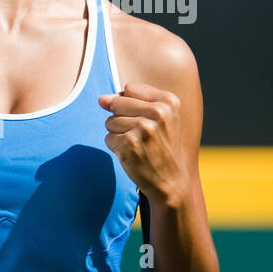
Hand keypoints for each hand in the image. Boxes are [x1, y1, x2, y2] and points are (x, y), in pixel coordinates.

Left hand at [98, 83, 187, 205]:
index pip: (129, 89)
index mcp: (168, 101)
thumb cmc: (160, 145)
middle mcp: (158, 112)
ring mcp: (144, 128)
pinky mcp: (129, 144)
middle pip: (116, 102)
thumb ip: (129, 100)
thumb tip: (101, 99)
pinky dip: (116, 147)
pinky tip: (133, 155)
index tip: (146, 120)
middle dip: (121, 119)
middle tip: (142, 136)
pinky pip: (108, 137)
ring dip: (118, 134)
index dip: (130, 104)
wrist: (171, 182)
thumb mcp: (160, 117)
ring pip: (110, 121)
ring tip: (138, 145)